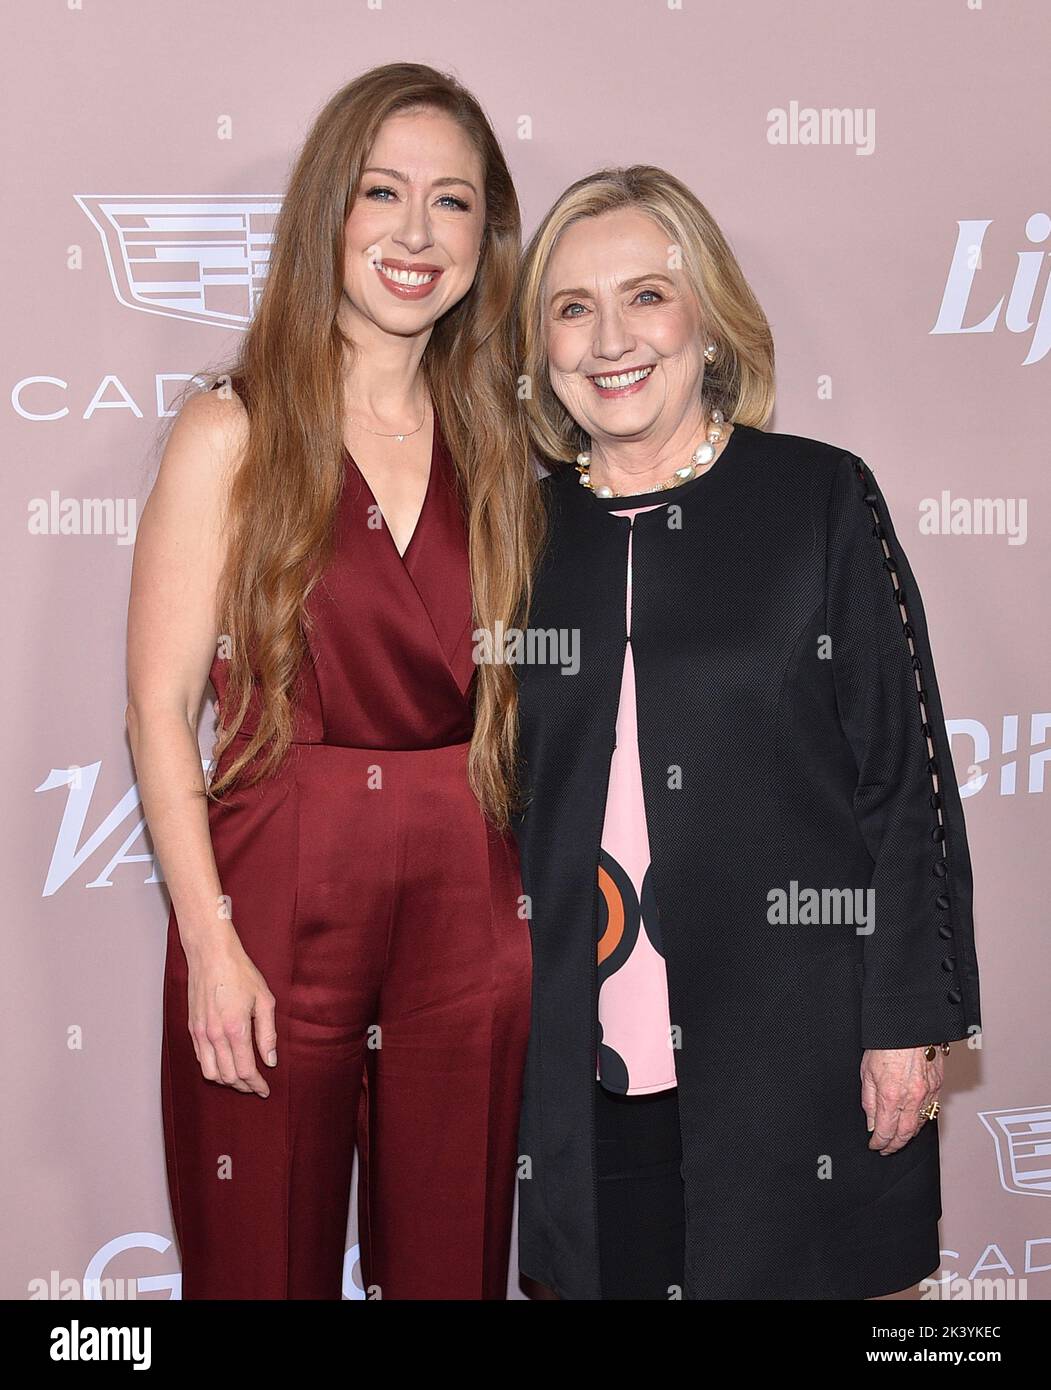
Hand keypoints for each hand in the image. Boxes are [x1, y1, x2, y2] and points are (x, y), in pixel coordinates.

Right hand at [185, 934, 277, 1096]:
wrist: (211, 955)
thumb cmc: (240, 973)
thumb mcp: (264, 1000)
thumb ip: (268, 1034)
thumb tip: (270, 1060)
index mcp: (235, 1029)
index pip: (245, 1070)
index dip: (256, 1084)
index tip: (265, 1090)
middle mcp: (214, 1035)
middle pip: (227, 1076)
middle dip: (243, 1086)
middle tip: (256, 1086)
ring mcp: (200, 1033)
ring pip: (210, 1072)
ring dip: (226, 1081)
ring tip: (241, 1079)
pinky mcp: (191, 1028)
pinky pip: (200, 1059)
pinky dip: (212, 1068)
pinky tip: (224, 1064)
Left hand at [860, 1047, 943, 1154]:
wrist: (910, 1025)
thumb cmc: (887, 1043)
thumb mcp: (867, 1072)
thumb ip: (869, 1101)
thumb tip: (872, 1122)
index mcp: (891, 1095)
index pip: (885, 1131)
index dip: (879, 1143)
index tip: (875, 1146)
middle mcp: (911, 1098)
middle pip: (905, 1134)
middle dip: (895, 1146)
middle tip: (887, 1149)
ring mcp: (928, 1093)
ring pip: (920, 1125)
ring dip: (909, 1135)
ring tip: (899, 1138)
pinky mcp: (938, 1086)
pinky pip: (931, 1110)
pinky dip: (921, 1120)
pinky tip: (914, 1121)